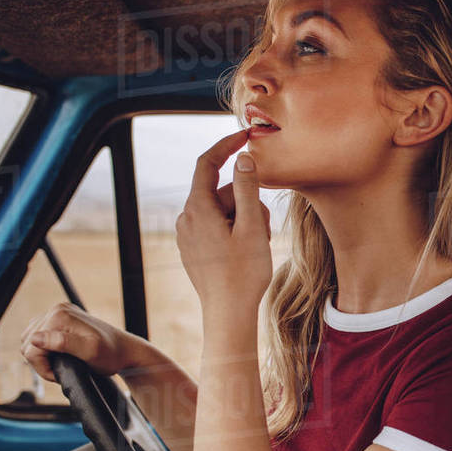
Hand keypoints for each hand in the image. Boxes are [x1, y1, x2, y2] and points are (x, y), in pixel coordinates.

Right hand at [20, 302, 143, 381]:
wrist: (125, 350)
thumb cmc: (111, 355)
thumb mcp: (89, 352)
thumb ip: (63, 344)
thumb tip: (36, 338)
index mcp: (59, 316)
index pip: (31, 347)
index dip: (43, 366)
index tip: (60, 372)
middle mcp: (57, 310)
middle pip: (28, 343)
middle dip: (43, 361)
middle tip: (63, 368)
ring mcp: (59, 313)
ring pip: (31, 340)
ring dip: (43, 355)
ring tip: (64, 361)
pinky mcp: (61, 319)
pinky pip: (39, 336)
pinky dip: (45, 349)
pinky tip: (61, 354)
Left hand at [176, 131, 272, 313]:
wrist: (228, 314)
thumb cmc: (243, 273)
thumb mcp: (252, 226)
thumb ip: (247, 188)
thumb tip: (243, 158)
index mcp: (197, 209)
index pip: (207, 163)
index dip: (226, 145)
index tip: (245, 135)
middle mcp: (187, 218)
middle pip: (220, 191)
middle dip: (246, 199)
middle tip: (265, 226)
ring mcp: (188, 234)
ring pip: (221, 210)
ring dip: (244, 218)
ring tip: (258, 243)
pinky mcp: (194, 248)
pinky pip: (216, 226)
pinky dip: (235, 230)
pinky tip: (246, 251)